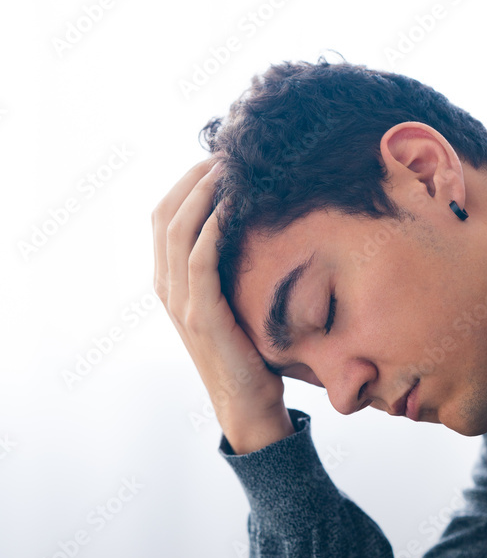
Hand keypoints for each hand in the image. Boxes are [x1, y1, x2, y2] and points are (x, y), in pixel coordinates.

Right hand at [151, 158, 292, 446]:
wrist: (247, 404)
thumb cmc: (248, 352)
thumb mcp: (232, 302)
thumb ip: (227, 269)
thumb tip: (251, 226)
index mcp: (169, 283)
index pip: (163, 216)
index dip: (186, 181)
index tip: (217, 159)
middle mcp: (166, 289)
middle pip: (164, 214)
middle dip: (193, 177)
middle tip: (224, 153)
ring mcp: (180, 303)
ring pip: (178, 230)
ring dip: (203, 192)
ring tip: (228, 168)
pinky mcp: (201, 316)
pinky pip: (199, 260)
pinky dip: (213, 226)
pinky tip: (234, 205)